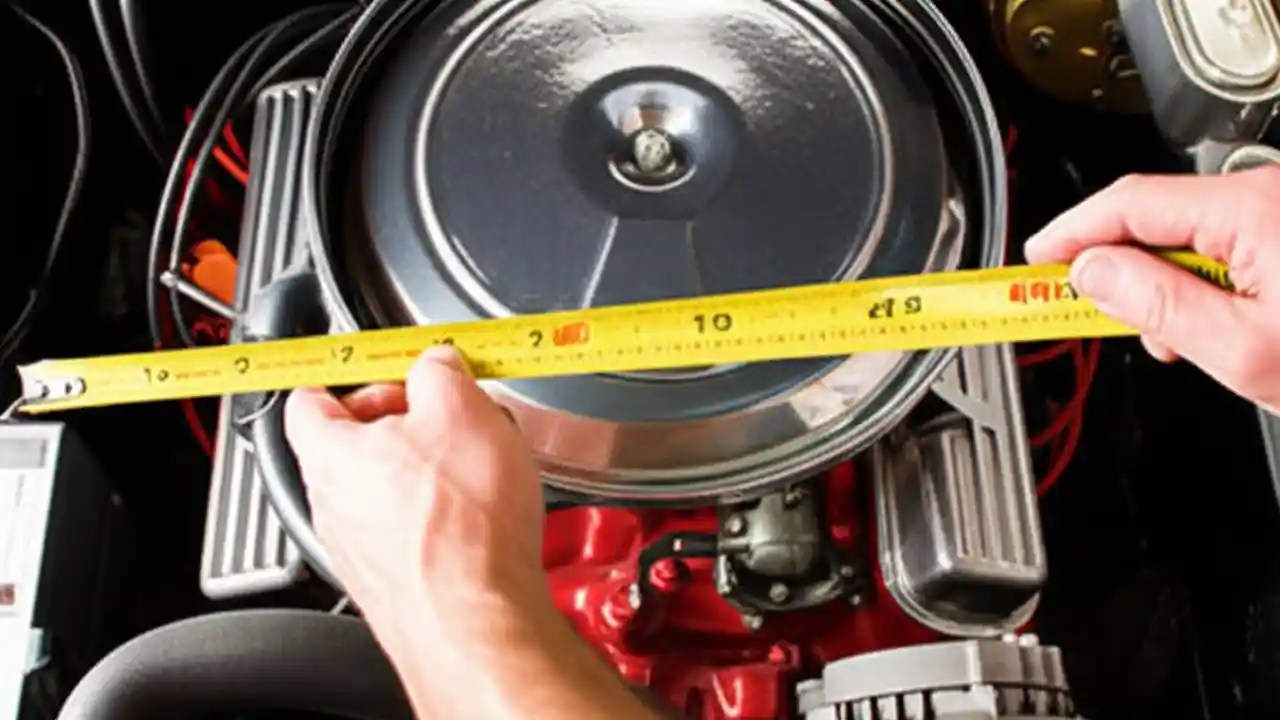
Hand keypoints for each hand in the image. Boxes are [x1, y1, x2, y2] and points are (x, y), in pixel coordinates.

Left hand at [284, 347, 662, 719]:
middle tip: (455, 415)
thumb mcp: (460, 408)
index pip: (311, 396)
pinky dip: (446, 519)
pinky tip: (484, 519)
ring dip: (434, 471)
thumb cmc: (459, 529)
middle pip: (359, 442)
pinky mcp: (396, 583)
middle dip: (410, 422)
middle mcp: (331, 505)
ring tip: (481, 469)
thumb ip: (438, 370)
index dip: (355, 373)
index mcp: (327, 452)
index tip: (392, 367)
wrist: (478, 620)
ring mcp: (360, 549)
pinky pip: (415, 532)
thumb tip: (437, 364)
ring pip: (392, 489)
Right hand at [1024, 166, 1279, 413]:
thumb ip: (1156, 304)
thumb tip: (1092, 272)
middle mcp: (1266, 193)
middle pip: (1153, 218)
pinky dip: (1196, 282)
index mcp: (1252, 208)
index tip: (1036, 262)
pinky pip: (1220, 243)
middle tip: (1084, 312)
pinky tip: (1206, 324)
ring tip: (1171, 338)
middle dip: (1118, 269)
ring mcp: (1277, 209)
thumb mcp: (1240, 349)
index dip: (1071, 234)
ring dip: (1159, 284)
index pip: (1129, 204)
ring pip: (1184, 235)